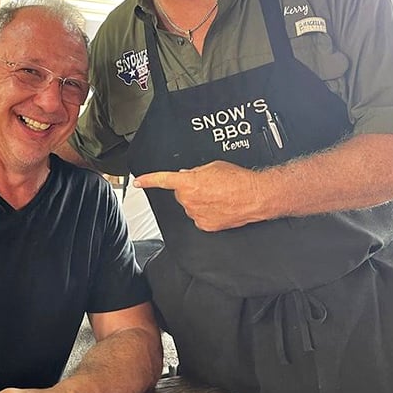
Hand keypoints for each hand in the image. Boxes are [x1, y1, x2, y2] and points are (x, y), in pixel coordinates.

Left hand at [134, 161, 263, 230]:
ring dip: (199, 200)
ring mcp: (196, 214)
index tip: (137, 182)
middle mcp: (189, 199)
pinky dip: (206, 212)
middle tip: (208, 185)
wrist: (255, 196)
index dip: (148, 181)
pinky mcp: (205, 225)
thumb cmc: (238, 180)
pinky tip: (219, 206)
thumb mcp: (213, 166)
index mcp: (188, 182)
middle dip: (190, 189)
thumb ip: (195, 172)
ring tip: (218, 196)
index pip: (162, 180)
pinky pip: (199, 217)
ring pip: (190, 206)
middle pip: (180, 193)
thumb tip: (187, 175)